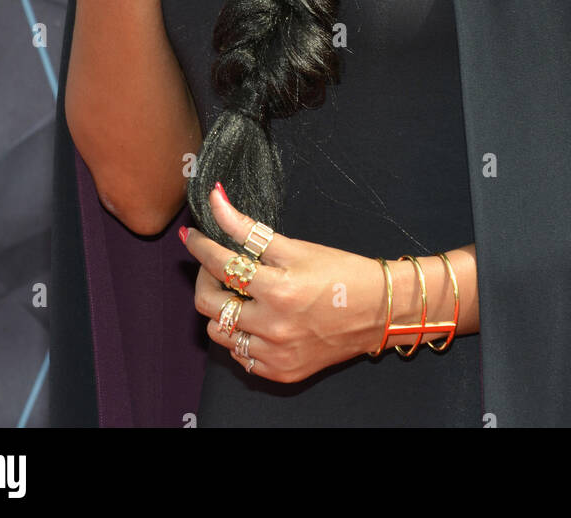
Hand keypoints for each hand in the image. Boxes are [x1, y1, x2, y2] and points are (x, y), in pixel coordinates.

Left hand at [182, 184, 386, 382]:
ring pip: (220, 334)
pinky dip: (240, 336)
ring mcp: (276, 354)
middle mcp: (273, 327)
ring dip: (221, 310)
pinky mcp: (281, 372)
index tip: (191, 236)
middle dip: (204, 279)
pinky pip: (241, 356)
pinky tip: (255, 319)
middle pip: (209, 305)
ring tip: (238, 292)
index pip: (220, 265)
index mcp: (278, 289)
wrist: (379, 311)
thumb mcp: (296, 246)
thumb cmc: (342, 272)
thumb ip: (249, 229)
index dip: (200, 246)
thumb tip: (216, 199)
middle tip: (214, 265)